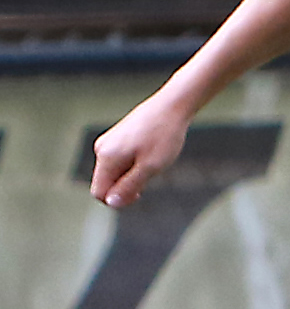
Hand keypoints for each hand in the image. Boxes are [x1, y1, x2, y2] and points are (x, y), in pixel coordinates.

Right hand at [90, 93, 189, 208]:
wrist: (172, 106)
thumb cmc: (164, 136)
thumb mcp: (150, 167)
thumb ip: (129, 187)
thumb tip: (111, 203)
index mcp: (106, 157)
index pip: (99, 192)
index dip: (118, 200)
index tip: (141, 193)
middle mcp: (102, 148)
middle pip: (106, 183)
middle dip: (126, 187)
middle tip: (150, 175)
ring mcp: (108, 141)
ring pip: (114, 172)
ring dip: (131, 175)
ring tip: (152, 162)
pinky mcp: (117, 136)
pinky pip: (120, 161)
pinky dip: (133, 164)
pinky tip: (150, 154)